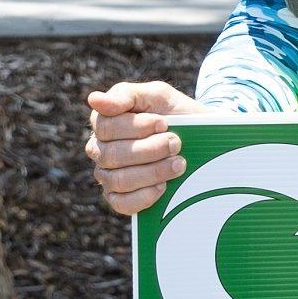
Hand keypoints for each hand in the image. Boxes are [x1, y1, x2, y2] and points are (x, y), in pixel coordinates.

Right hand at [85, 81, 205, 215]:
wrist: (204, 140)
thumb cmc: (176, 114)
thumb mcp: (158, 96)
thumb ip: (127, 94)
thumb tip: (94, 99)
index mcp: (105, 123)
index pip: (106, 127)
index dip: (137, 127)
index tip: (164, 123)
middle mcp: (101, 150)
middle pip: (112, 155)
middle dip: (150, 149)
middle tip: (176, 143)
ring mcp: (108, 176)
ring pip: (118, 180)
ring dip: (153, 171)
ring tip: (179, 163)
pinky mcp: (121, 198)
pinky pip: (122, 204)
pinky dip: (144, 196)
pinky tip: (164, 186)